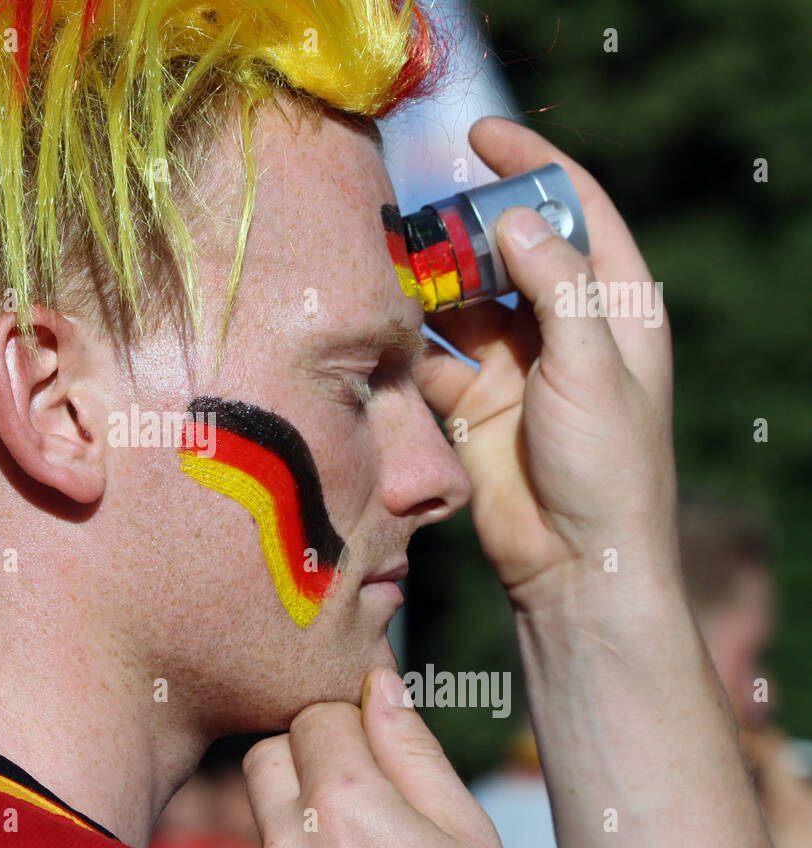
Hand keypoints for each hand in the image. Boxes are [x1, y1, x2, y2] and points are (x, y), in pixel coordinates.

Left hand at [243, 668, 507, 847]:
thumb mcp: (463, 830)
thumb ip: (414, 751)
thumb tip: (381, 682)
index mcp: (347, 804)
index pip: (317, 714)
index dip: (354, 721)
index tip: (383, 744)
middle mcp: (293, 838)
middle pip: (271, 749)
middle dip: (311, 750)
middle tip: (367, 780)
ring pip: (261, 796)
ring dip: (297, 791)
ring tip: (356, 820)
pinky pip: (268, 841)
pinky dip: (295, 832)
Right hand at [413, 116, 678, 606]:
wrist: (574, 564)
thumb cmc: (606, 464)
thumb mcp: (593, 364)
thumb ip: (557, 286)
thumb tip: (517, 218)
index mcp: (613, 306)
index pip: (577, 212)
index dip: (535, 168)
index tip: (483, 135)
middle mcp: (562, 327)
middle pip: (509, 251)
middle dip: (464, 229)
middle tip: (416, 215)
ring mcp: (514, 365)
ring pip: (463, 301)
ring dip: (430, 285)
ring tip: (388, 267)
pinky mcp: (472, 403)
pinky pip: (433, 356)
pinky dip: (409, 343)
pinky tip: (383, 331)